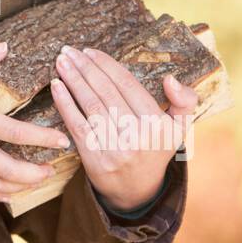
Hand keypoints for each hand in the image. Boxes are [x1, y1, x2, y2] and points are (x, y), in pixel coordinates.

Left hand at [50, 46, 196, 210]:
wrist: (136, 191)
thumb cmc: (154, 149)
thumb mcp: (178, 128)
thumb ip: (184, 101)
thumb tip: (171, 79)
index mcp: (158, 125)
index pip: (127, 85)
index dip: (106, 65)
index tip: (90, 51)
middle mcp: (137, 137)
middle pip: (106, 92)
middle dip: (85, 68)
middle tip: (69, 51)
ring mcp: (114, 149)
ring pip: (90, 105)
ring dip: (72, 80)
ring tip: (61, 62)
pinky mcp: (94, 159)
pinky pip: (76, 125)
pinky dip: (64, 103)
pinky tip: (56, 86)